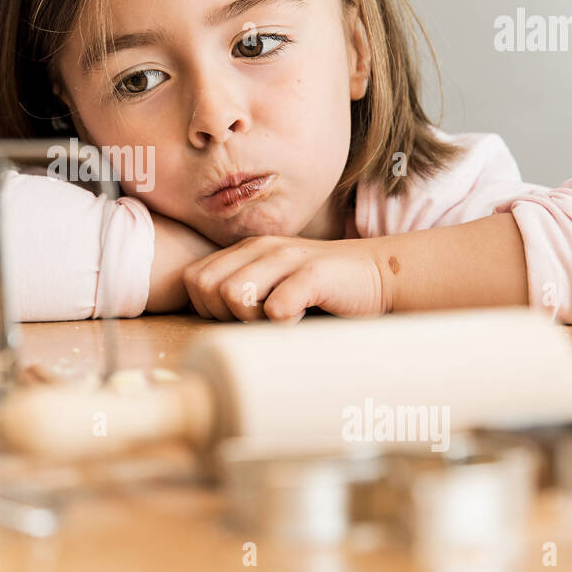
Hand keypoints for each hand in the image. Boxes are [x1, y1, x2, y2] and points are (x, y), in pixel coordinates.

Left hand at [181, 234, 391, 322]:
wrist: (378, 276)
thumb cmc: (319, 291)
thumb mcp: (272, 284)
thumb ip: (239, 293)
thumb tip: (203, 323)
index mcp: (245, 250)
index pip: (193, 278)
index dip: (206, 307)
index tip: (238, 318)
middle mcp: (261, 247)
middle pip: (205, 286)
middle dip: (223, 314)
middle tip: (257, 320)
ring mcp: (287, 257)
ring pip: (232, 294)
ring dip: (251, 318)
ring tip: (280, 317)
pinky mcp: (314, 274)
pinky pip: (276, 307)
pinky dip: (284, 322)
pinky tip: (302, 317)